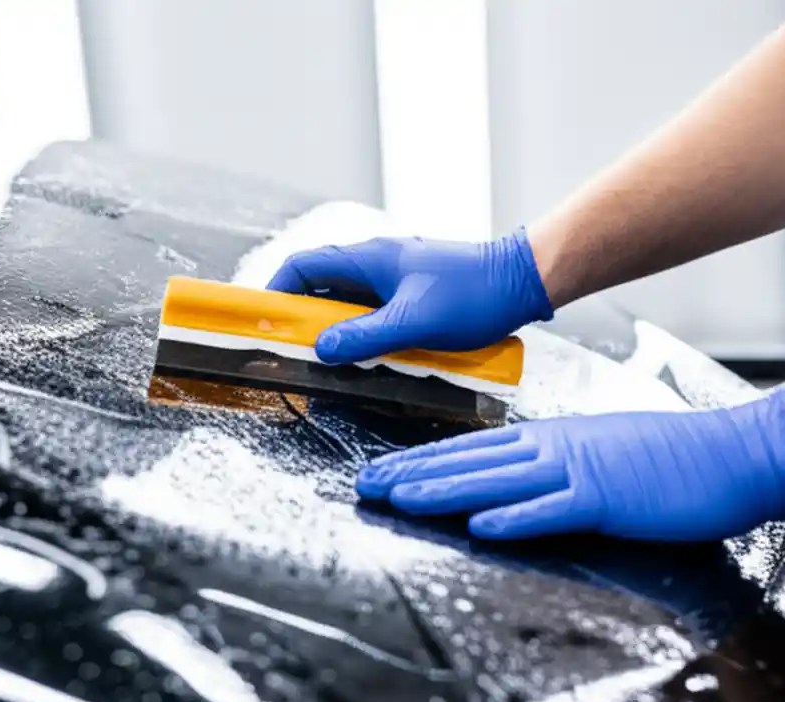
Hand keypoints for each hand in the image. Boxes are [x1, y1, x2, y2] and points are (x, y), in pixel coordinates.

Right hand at [266, 228, 552, 360]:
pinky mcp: (410, 295)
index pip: (302, 267)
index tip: (262, 320)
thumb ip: (363, 337)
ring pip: (346, 303)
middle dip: (301, 317)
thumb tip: (320, 350)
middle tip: (291, 350)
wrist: (522, 282)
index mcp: (368, 259)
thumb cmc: (472, 295)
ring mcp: (393, 279)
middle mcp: (375, 264)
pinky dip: (359, 333)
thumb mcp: (413, 322)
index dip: (276, 291)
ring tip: (327, 360)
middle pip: (320, 287)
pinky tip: (366, 358)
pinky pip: (370, 313)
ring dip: (333, 329)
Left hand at [356, 388, 784, 540]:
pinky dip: (516, 518)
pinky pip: (553, 510)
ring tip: (401, 498)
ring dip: (446, 491)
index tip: (382, 470)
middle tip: (366, 484)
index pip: (469, 450)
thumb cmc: (662, 456)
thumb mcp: (593, 449)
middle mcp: (551, 449)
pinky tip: (481, 526)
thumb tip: (509, 474)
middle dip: (414, 473)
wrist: (726, 452)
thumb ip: (550, 461)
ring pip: (497, 481)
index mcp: (547, 438)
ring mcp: (577, 472)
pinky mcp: (606, 499)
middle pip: (469, 463)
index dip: (420, 460)